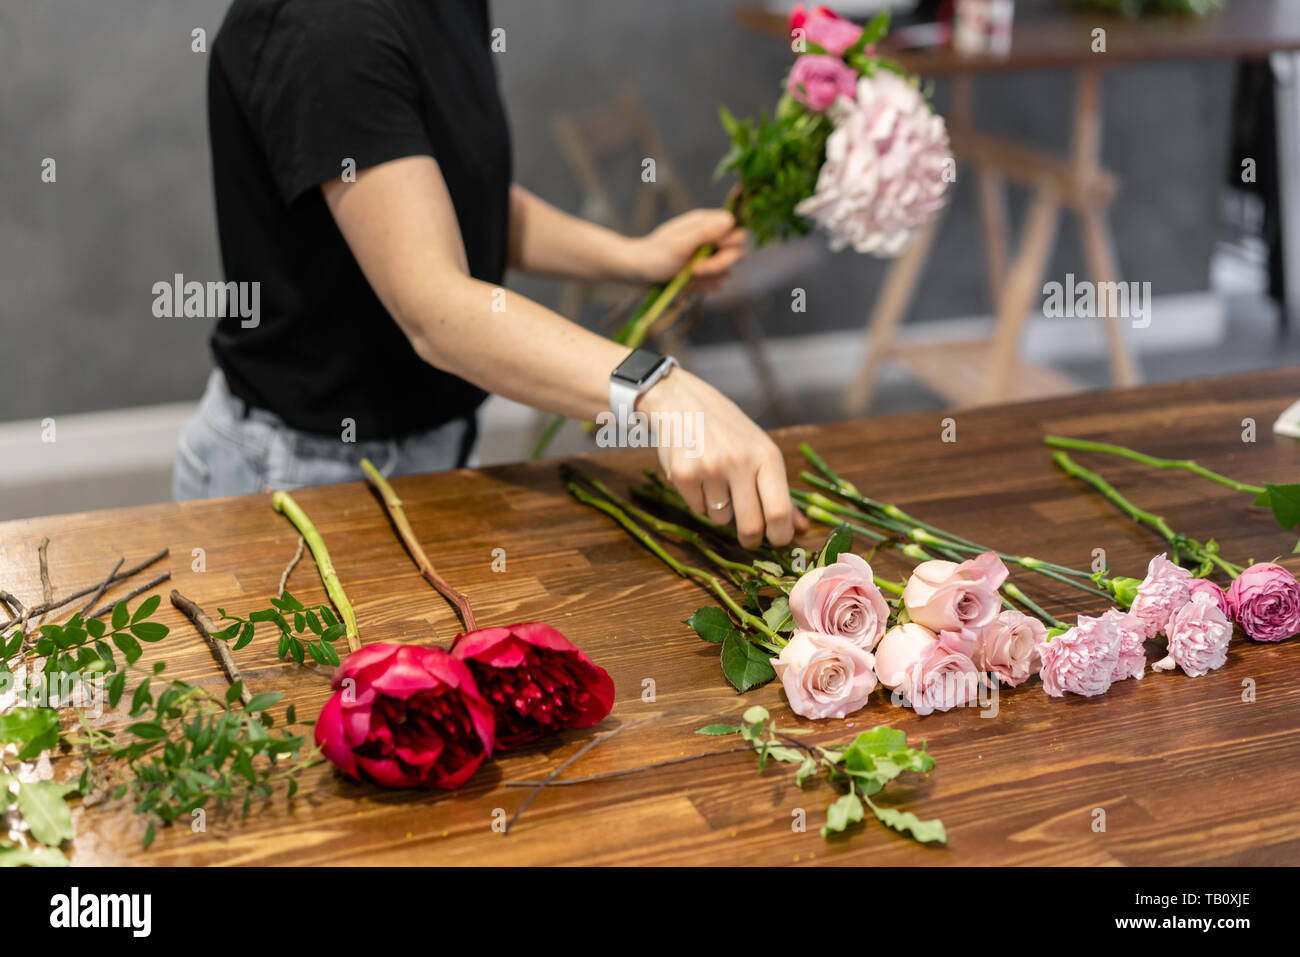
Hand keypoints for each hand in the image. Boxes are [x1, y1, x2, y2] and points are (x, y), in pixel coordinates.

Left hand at [626, 209, 746, 284]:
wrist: (636, 272)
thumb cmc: (653, 255)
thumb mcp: (679, 245)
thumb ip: (705, 233)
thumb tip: (729, 220)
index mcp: (706, 223)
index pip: (737, 230)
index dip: (730, 244)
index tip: (711, 251)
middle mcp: (710, 238)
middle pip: (737, 252)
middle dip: (719, 265)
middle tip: (694, 270)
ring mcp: (708, 256)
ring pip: (727, 271)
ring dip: (709, 278)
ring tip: (686, 277)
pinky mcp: (703, 272)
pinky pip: (716, 283)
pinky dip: (703, 286)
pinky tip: (687, 284)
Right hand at [638, 367, 808, 549]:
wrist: (682, 401)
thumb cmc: (728, 428)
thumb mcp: (761, 450)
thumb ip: (779, 490)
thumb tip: (801, 528)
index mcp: (767, 456)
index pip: (779, 511)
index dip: (780, 535)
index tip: (777, 539)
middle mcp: (740, 462)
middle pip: (751, 526)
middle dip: (751, 539)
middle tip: (749, 538)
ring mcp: (709, 469)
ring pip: (720, 519)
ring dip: (720, 510)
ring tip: (715, 482)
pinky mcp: (682, 475)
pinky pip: (697, 508)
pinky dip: (698, 500)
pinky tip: (697, 474)